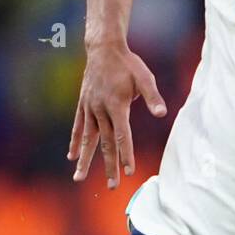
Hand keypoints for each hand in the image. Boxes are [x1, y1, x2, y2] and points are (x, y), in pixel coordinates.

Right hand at [67, 43, 166, 187]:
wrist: (103, 48)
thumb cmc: (128, 63)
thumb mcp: (145, 77)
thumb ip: (152, 97)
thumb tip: (162, 113)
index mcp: (116, 105)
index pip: (122, 135)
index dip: (126, 154)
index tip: (129, 171)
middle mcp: (100, 110)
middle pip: (106, 143)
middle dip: (109, 166)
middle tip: (112, 186)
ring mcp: (89, 108)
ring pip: (87, 139)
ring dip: (85, 160)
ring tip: (79, 178)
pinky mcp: (83, 105)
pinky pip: (78, 127)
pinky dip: (75, 142)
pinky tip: (71, 156)